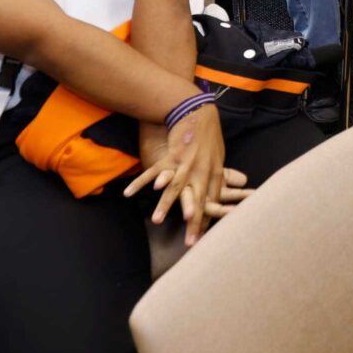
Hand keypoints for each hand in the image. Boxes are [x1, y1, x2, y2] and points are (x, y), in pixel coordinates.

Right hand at [123, 102, 228, 245]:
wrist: (197, 110)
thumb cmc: (208, 135)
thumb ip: (219, 176)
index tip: (202, 237)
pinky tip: (129, 194)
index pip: (210, 202)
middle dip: (192, 222)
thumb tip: (223, 192)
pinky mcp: (170, 155)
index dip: (206, 220)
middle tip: (189, 242)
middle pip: (196, 200)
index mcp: (213, 173)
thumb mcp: (218, 156)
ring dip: (164, 205)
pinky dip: (140, 183)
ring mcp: (184, 163)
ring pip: (174, 188)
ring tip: (157, 221)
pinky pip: (153, 172)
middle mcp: (200, 171)